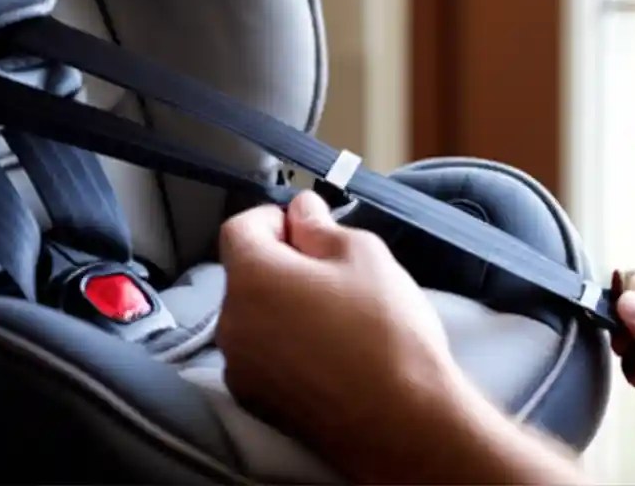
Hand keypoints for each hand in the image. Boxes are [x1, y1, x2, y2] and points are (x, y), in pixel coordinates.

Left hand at [217, 190, 585, 483]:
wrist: (402, 422)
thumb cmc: (386, 333)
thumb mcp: (364, 256)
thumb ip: (320, 227)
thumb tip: (301, 210)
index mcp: (252, 278)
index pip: (239, 228)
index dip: (274, 219)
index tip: (307, 226)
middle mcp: (232, 323)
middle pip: (246, 275)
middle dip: (283, 265)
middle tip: (335, 274)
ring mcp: (241, 367)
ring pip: (255, 317)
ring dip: (284, 307)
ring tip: (339, 319)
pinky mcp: (256, 400)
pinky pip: (263, 356)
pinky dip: (286, 346)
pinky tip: (330, 353)